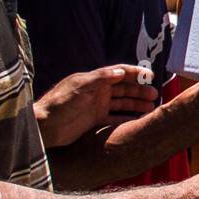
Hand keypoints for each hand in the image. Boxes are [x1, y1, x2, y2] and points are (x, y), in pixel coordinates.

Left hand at [34, 65, 157, 148]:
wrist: (44, 126)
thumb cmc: (59, 103)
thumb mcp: (80, 86)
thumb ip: (100, 78)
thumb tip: (121, 72)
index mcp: (95, 80)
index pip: (119, 73)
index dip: (135, 73)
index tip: (150, 75)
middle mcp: (98, 91)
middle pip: (123, 88)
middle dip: (139, 90)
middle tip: (154, 95)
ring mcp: (97, 106)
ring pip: (122, 103)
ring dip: (136, 104)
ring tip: (150, 108)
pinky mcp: (94, 120)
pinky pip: (115, 118)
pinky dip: (126, 118)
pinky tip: (138, 120)